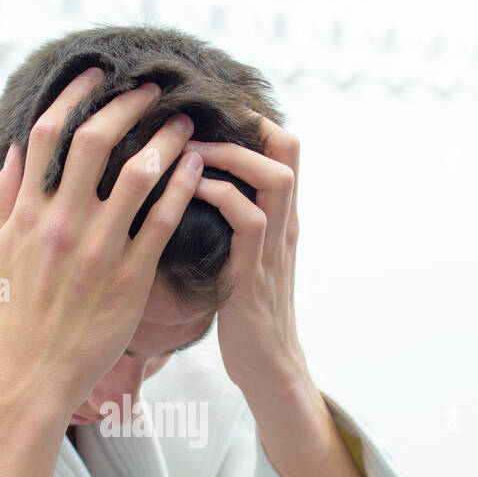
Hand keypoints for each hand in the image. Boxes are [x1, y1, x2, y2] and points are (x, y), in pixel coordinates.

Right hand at [0, 68, 203, 414]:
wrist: (33, 374)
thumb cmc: (15, 317)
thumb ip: (5, 202)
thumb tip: (13, 156)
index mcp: (29, 213)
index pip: (48, 135)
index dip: (74, 95)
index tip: (96, 75)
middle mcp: (62, 223)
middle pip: (95, 140)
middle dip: (127, 105)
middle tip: (153, 90)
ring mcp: (98, 249)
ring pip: (138, 174)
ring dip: (166, 140)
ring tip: (185, 125)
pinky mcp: (130, 277)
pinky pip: (164, 220)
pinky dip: (183, 186)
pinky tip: (197, 168)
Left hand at [188, 112, 305, 394]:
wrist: (266, 366)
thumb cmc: (243, 312)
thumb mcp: (240, 255)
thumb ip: (229, 220)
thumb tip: (188, 186)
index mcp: (280, 215)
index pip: (282, 144)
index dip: (250, 118)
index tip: (207, 111)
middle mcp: (284, 222)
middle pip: (289, 145)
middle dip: (245, 121)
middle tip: (198, 118)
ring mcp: (273, 247)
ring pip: (274, 175)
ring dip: (229, 155)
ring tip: (189, 148)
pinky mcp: (255, 273)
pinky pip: (248, 218)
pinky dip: (220, 196)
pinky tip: (189, 191)